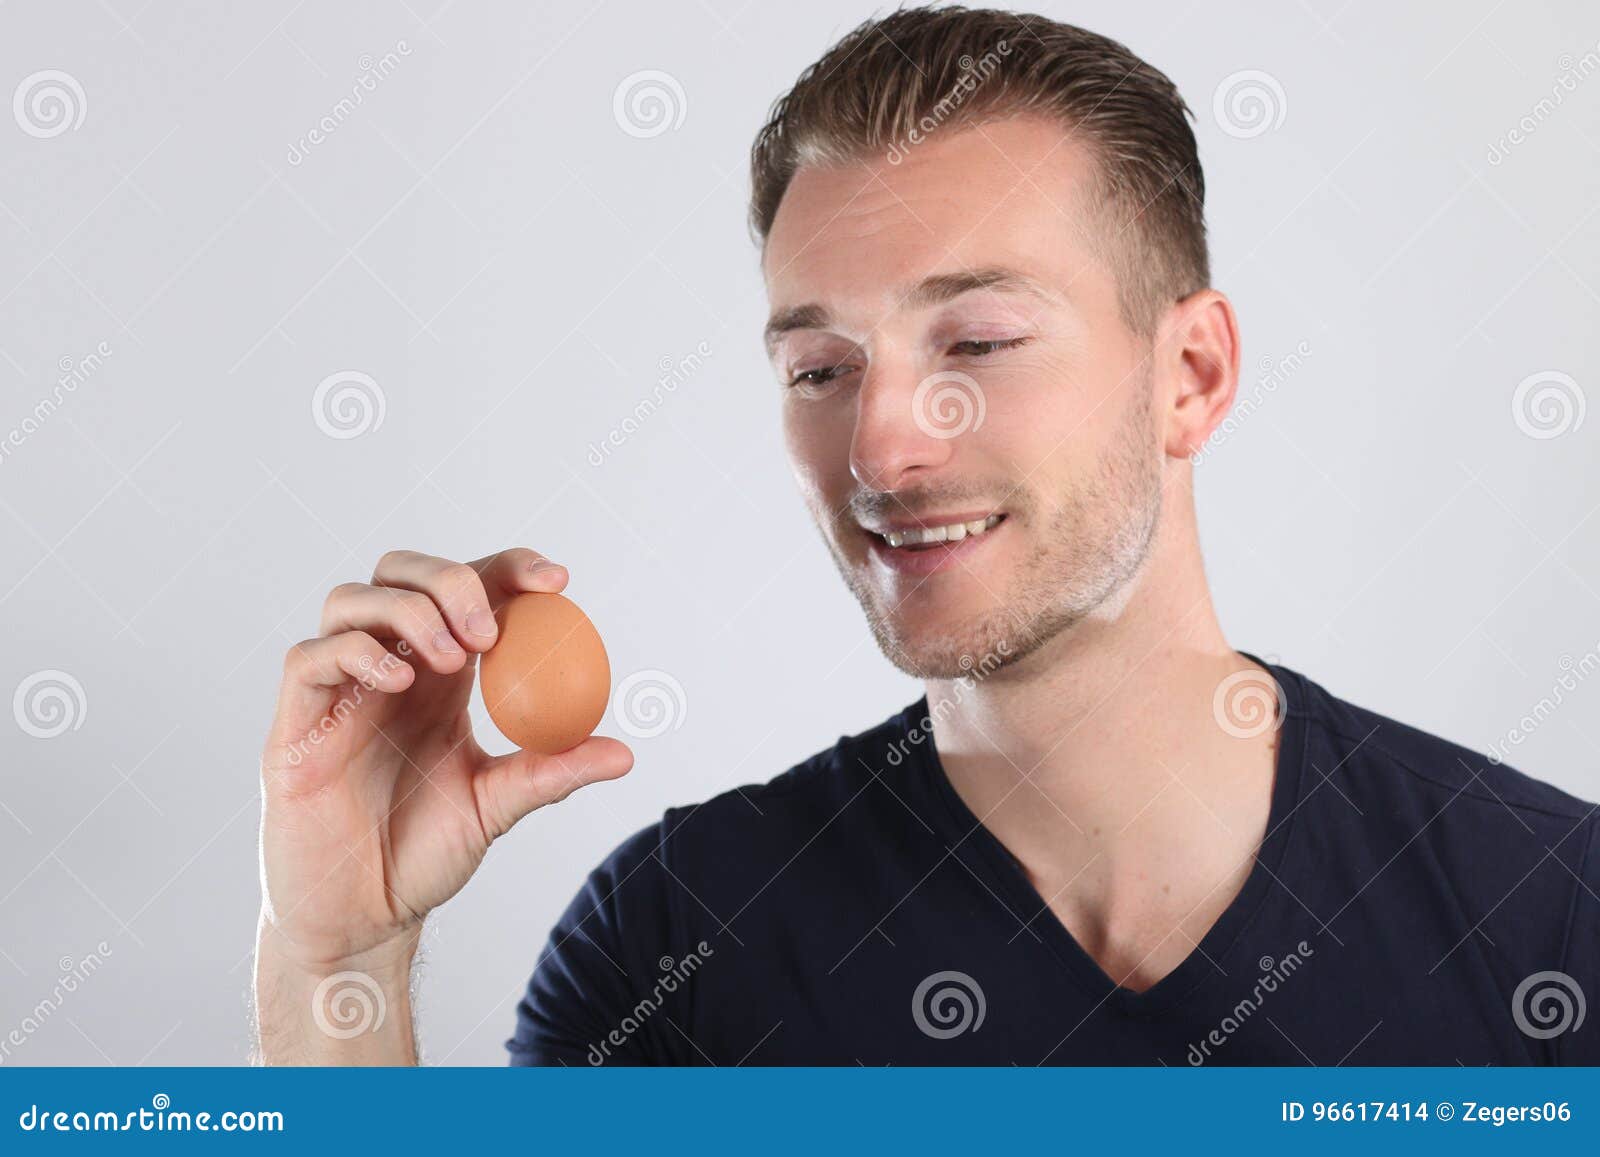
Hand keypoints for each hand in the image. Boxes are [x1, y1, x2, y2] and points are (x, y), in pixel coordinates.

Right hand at [253, 548, 632, 1061]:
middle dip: (451, 580)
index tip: (557, 582)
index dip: (509, 569)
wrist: (361, 916)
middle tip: (491, 631)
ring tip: (453, 660)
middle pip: (403, 573)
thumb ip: (551, 772)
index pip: (469, 590)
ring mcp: (337, 689)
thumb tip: (624, 754)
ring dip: (408, 611)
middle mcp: (388, 668)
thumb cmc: (422, 855)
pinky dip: (359, 652)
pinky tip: (401, 682)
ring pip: (351, 599)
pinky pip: (311, 657)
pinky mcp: (295, 722)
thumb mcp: (497, 806)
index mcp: (439, 676)